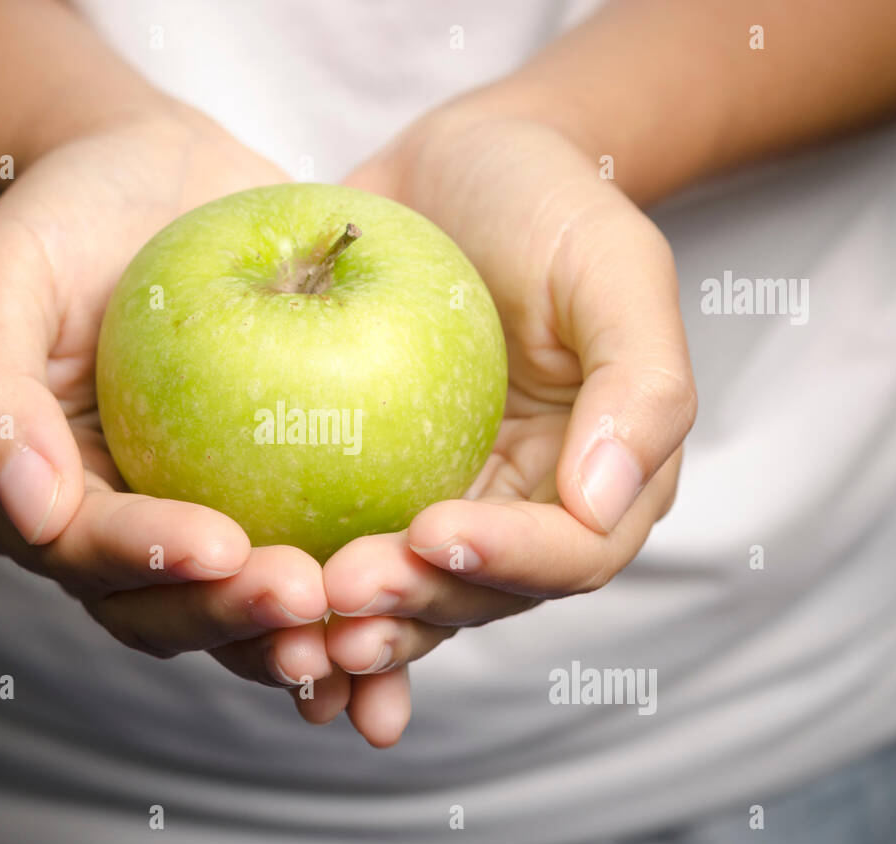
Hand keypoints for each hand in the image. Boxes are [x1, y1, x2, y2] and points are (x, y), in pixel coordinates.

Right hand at [0, 110, 341, 702]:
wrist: (157, 178)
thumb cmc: (67, 217)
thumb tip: (32, 514)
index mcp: (37, 500)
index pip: (83, 551)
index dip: (146, 560)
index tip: (220, 545)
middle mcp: (114, 532)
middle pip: (163, 610)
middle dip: (232, 617)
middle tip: (306, 595)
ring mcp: (193, 521)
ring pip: (239, 608)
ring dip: (296, 632)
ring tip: (361, 618)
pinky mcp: (270, 501)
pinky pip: (312, 552)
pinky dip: (355, 586)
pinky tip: (415, 588)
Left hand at [320, 110, 697, 745]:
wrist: (456, 168)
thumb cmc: (546, 203)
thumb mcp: (613, 262)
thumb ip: (641, 382)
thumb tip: (602, 503)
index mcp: (604, 478)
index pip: (570, 552)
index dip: (507, 560)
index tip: (430, 533)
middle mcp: (526, 510)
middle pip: (480, 593)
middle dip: (415, 604)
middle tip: (339, 588)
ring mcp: (447, 503)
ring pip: (409, 594)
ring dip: (357, 623)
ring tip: (296, 622)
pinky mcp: (374, 488)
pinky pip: (345, 549)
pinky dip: (309, 591)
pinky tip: (254, 605)